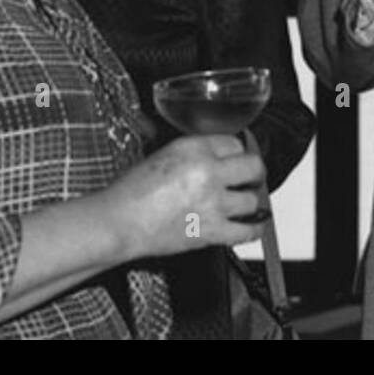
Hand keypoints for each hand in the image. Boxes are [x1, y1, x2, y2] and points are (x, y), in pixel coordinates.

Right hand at [104, 134, 265, 259]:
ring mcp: (212, 203)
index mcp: (194, 149)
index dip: (236, 151)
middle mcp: (208, 172)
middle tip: (251, 176)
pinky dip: (253, 229)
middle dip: (254, 172)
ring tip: (244, 201)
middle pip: (253, 167)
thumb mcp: (163, 154)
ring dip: (249, 201)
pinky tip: (252, 225)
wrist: (119, 222)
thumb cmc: (131, 191)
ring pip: (252, 199)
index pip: (234, 143)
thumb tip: (213, 155)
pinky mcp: (211, 231)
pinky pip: (247, 231)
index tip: (236, 157)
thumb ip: (193, 152)